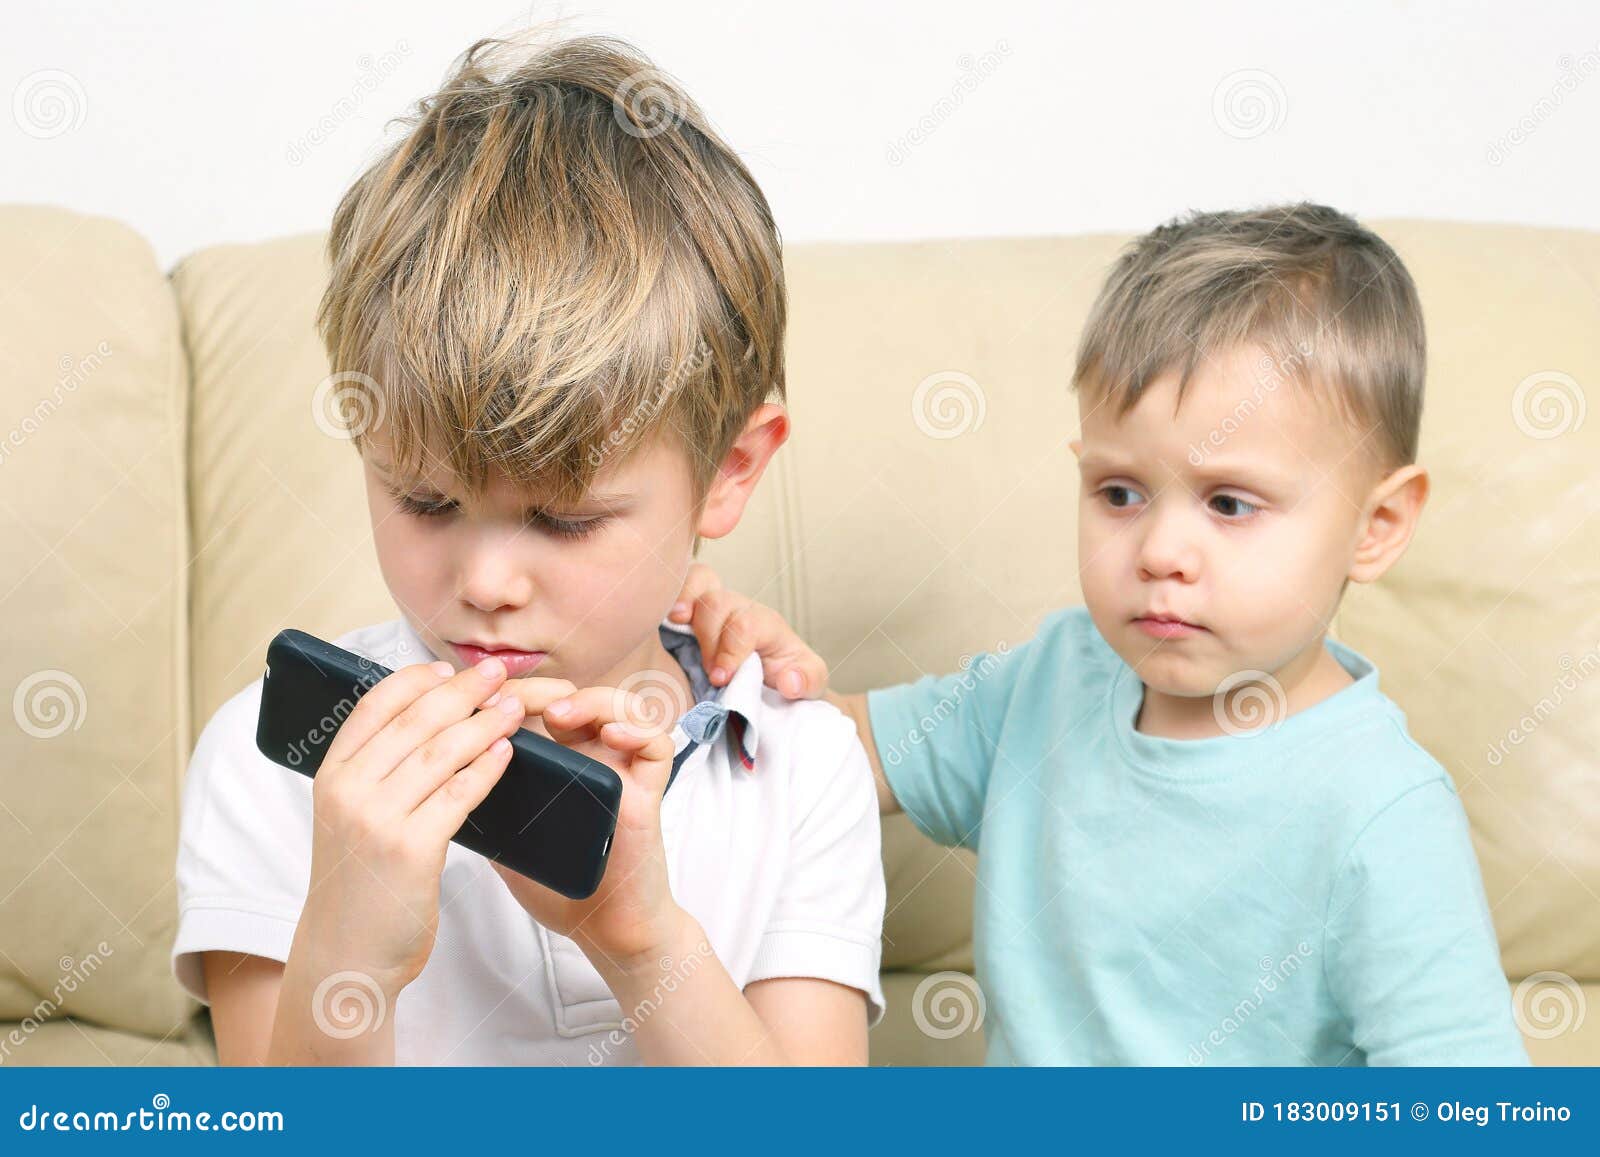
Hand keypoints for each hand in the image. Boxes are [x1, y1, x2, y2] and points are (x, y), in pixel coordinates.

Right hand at [292, 657, 537, 998]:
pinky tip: (507, 752)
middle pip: (416, 720)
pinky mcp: (413, 848)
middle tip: (496, 673)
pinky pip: (460, 794)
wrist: (348, 953)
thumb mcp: (350, 818)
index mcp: (330, 775)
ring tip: (514, 707)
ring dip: (484, 722)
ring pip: (442, 752)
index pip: (373, 705)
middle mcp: (349, 790)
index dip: (415, 679)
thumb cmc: (360, 884)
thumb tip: (427, 721)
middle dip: (462, 690)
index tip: (447, 667)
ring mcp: (379, 818)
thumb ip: (376, 773)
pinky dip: (487, 767)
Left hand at [490, 683, 689, 976]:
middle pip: (571, 696)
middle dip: (536, 690)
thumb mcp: (501, 836)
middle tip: (506, 699)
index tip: (470, 703)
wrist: (600, 927)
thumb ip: (476, 803)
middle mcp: (590, 755)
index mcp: (553, 759)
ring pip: (620, 704)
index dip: (502, 696)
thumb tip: (423, 780)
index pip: (530, 706)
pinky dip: (636, 729)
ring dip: (588, 700)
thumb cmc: (554, 883)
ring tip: (558, 713)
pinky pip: (656, 743)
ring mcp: (621, 767)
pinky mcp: (651, 787)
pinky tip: (610, 734)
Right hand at [669, 562, 827, 698]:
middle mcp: (737, 607)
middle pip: (717, 602)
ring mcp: (711, 604)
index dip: (730, 650)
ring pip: (697, 580)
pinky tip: (657, 612)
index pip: (746, 624)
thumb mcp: (810, 682)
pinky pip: (677, 584)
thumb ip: (808, 680)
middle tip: (708, 673)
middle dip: (708, 637)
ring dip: (683, 599)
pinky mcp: (688, 608)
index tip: (721, 679)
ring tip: (675, 620)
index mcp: (765, 623)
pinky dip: (666, 592)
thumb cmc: (787, 674)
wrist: (771, 673)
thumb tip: (789, 681)